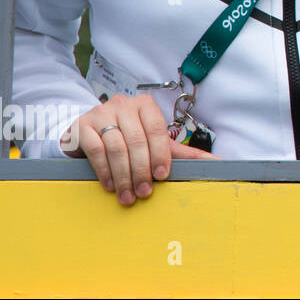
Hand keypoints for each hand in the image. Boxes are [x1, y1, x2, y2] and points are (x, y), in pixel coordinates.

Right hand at [61, 94, 216, 205]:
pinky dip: (105, 170)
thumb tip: (218, 164)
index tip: (162, 176)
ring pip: (117, 147)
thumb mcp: (156, 142)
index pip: (157, 129)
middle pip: (137, 140)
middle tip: (145, 192)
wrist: (89, 131)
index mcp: (146, 104)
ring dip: (124, 175)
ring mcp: (101, 113)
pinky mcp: (82, 126)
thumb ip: (184, 153)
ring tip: (128, 195)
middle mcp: (124, 104)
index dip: (160, 154)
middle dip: (142, 170)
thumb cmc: (128, 137)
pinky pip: (96, 149)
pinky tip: (111, 185)